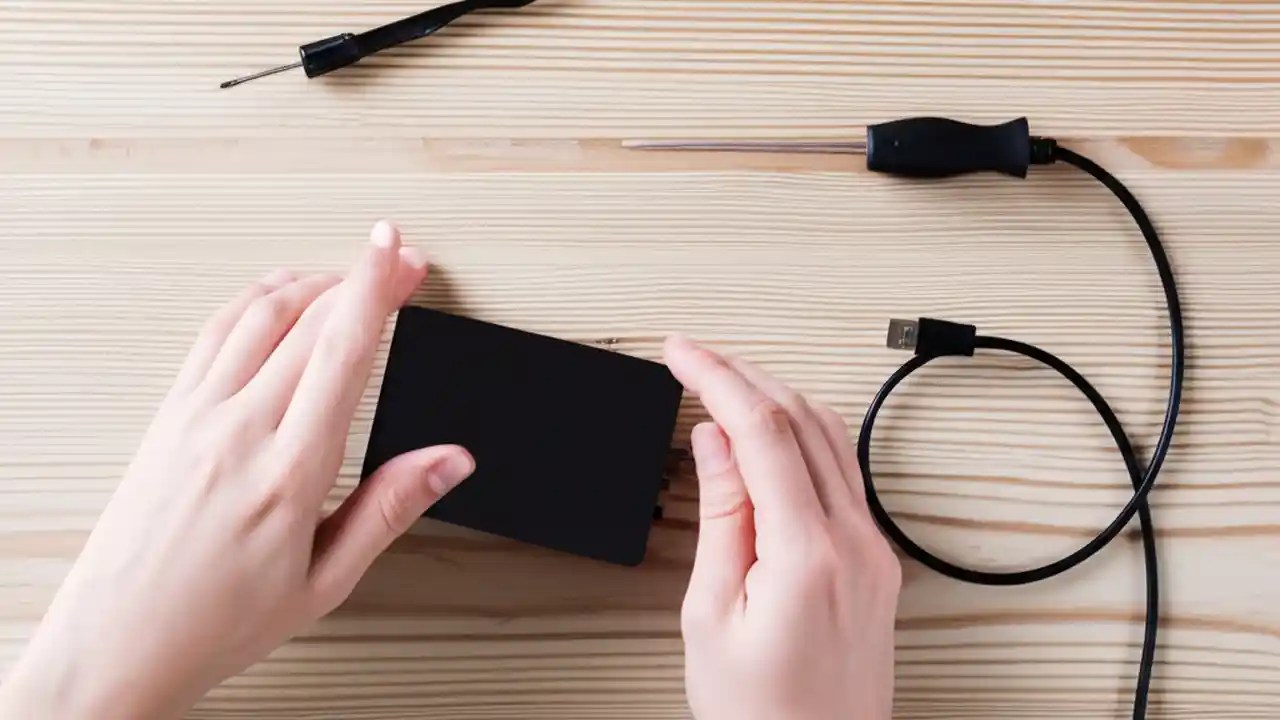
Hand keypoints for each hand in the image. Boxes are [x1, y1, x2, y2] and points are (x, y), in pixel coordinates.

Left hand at [0, 222, 474, 719]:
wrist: (118, 641)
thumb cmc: (217, 620)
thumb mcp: (326, 581)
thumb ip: (391, 509)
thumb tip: (449, 462)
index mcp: (289, 473)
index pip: (344, 352)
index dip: (377, 290)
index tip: (400, 254)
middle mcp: (238, 432)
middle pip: (309, 320)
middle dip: (362, 277)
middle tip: (398, 260)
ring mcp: (196, 417)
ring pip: (259, 314)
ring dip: (311, 280)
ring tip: (348, 272)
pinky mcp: (169, 415)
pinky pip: (214, 332)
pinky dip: (256, 298)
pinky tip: (279, 296)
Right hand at [665, 336, 900, 719]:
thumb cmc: (760, 714)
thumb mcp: (713, 614)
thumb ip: (721, 516)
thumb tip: (714, 442)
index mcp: (808, 554)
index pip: (761, 430)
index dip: (717, 378)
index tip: (681, 352)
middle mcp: (854, 543)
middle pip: (802, 421)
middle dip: (745, 375)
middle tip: (696, 357)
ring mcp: (873, 551)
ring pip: (831, 439)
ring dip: (778, 398)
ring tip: (727, 383)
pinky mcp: (876, 563)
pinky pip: (844, 473)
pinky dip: (803, 437)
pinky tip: (772, 435)